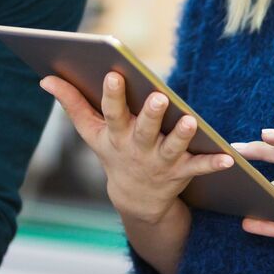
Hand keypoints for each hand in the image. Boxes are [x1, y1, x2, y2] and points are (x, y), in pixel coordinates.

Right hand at [41, 72, 231, 224]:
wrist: (136, 199)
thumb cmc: (113, 152)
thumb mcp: (91, 133)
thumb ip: (72, 104)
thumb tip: (46, 79)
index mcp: (115, 135)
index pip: (111, 113)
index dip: (112, 95)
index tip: (113, 74)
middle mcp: (137, 149)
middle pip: (143, 130)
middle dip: (149, 114)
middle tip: (158, 97)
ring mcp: (160, 162)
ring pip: (172, 148)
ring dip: (180, 136)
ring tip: (189, 121)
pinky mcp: (182, 173)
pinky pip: (198, 168)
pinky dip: (212, 163)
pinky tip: (227, 158)